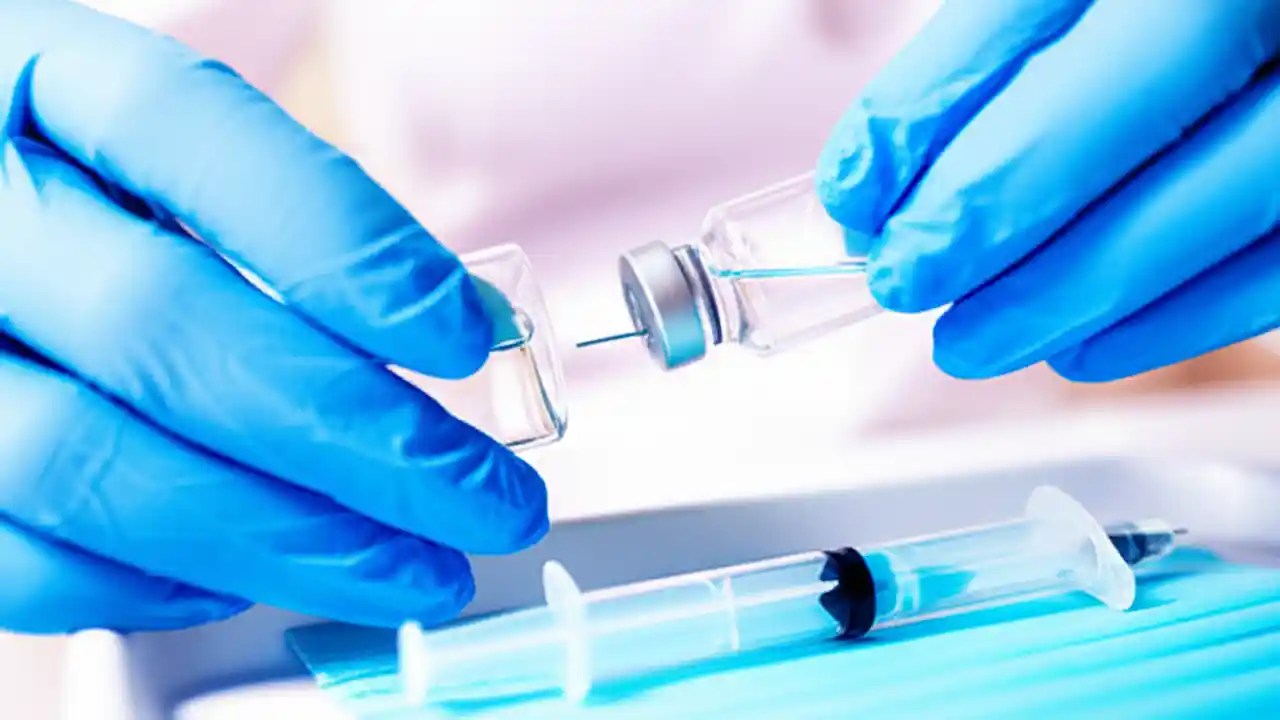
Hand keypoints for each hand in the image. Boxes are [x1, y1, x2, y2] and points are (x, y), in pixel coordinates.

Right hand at [0, 0, 545, 632]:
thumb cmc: (92, 190)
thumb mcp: (172, 153)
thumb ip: (297, 219)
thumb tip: (467, 322)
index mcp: (37, 79)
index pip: (190, 134)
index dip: (342, 245)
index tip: (465, 339)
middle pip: (163, 328)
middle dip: (359, 438)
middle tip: (487, 502)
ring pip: (89, 463)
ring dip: (286, 539)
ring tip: (415, 571)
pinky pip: (18, 560)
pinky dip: (155, 587)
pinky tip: (257, 572)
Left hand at [817, 0, 1279, 380]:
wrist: (1258, 28)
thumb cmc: (1152, 28)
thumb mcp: (1076, 7)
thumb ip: (992, 63)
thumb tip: (874, 186)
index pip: (1023, 8)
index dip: (921, 109)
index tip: (854, 189)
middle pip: (1121, 103)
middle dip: (989, 209)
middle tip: (903, 277)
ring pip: (1217, 197)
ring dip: (1069, 290)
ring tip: (967, 339)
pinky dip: (1176, 322)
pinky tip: (1080, 349)